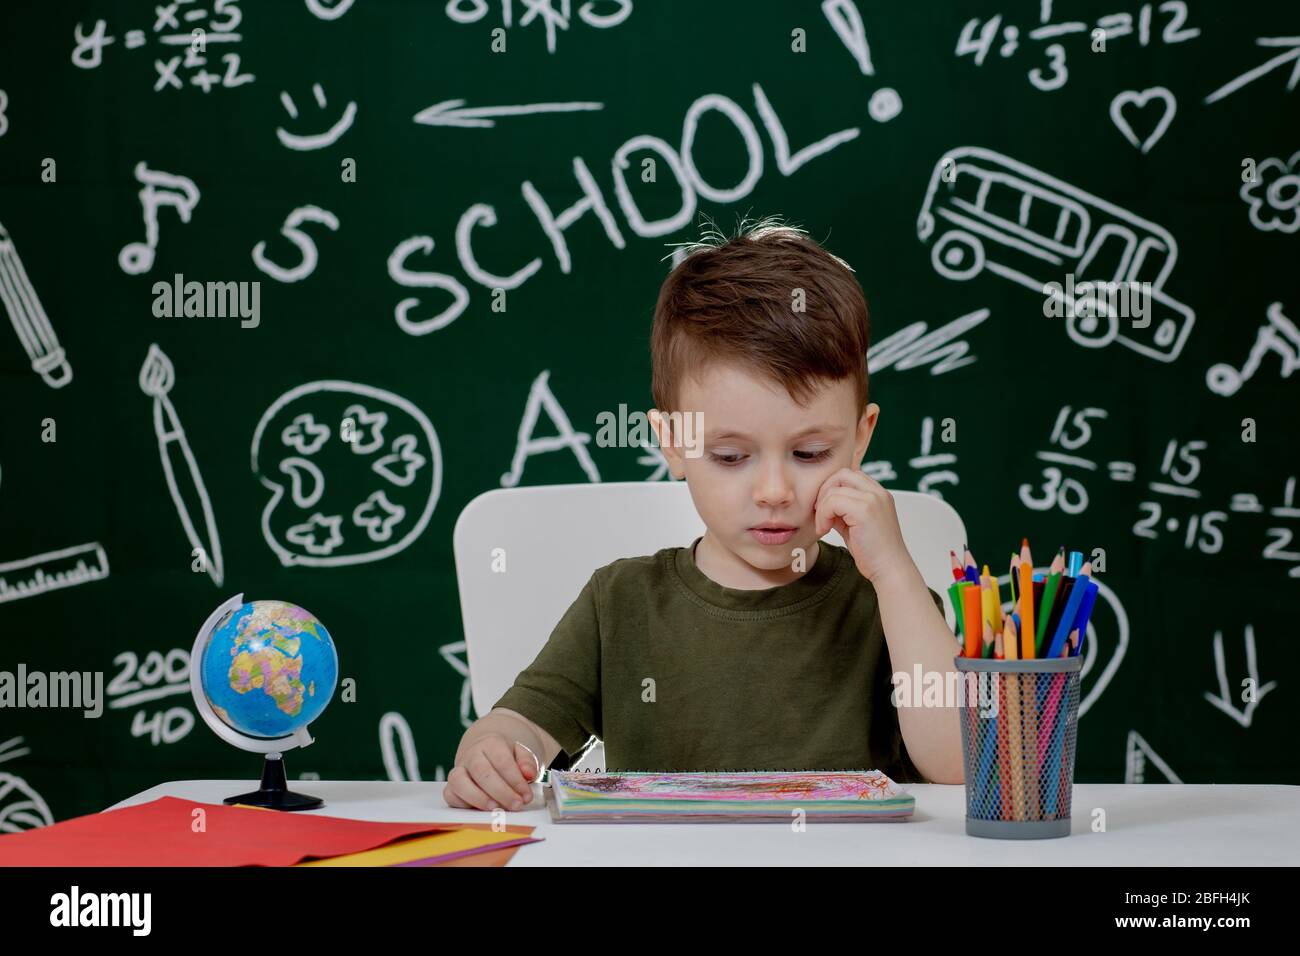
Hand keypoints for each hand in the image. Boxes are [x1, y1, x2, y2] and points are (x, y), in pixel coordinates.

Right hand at [444, 735, 539, 810]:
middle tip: (516, 805)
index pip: (503, 762)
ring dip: (479, 799)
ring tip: (497, 809)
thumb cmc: (506, 757)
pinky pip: (450, 795)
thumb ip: (527, 763)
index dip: (516, 781)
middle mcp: (472, 754)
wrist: (486, 753)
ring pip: (460, 782)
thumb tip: (528, 774)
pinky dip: (464, 804)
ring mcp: (459, 770)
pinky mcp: (451, 786)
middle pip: (482, 773)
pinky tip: (481, 811)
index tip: (526, 796)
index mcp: (491, 743)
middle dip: (501, 792)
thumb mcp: (521, 754)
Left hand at [813, 467, 913, 585]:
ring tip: (823, 526)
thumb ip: (842, 510)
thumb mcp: (855, 525)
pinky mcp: (865, 510)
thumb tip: (822, 503)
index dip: (832, 488)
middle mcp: (878, 492)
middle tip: (820, 513)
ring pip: (834, 488)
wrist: (890, 570)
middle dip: (824, 491)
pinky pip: (832, 501)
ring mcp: (873, 499)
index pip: (849, 475)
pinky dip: (823, 515)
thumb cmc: (873, 553)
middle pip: (842, 474)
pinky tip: (824, 529)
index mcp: (879, 494)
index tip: (825, 509)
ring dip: (822, 507)